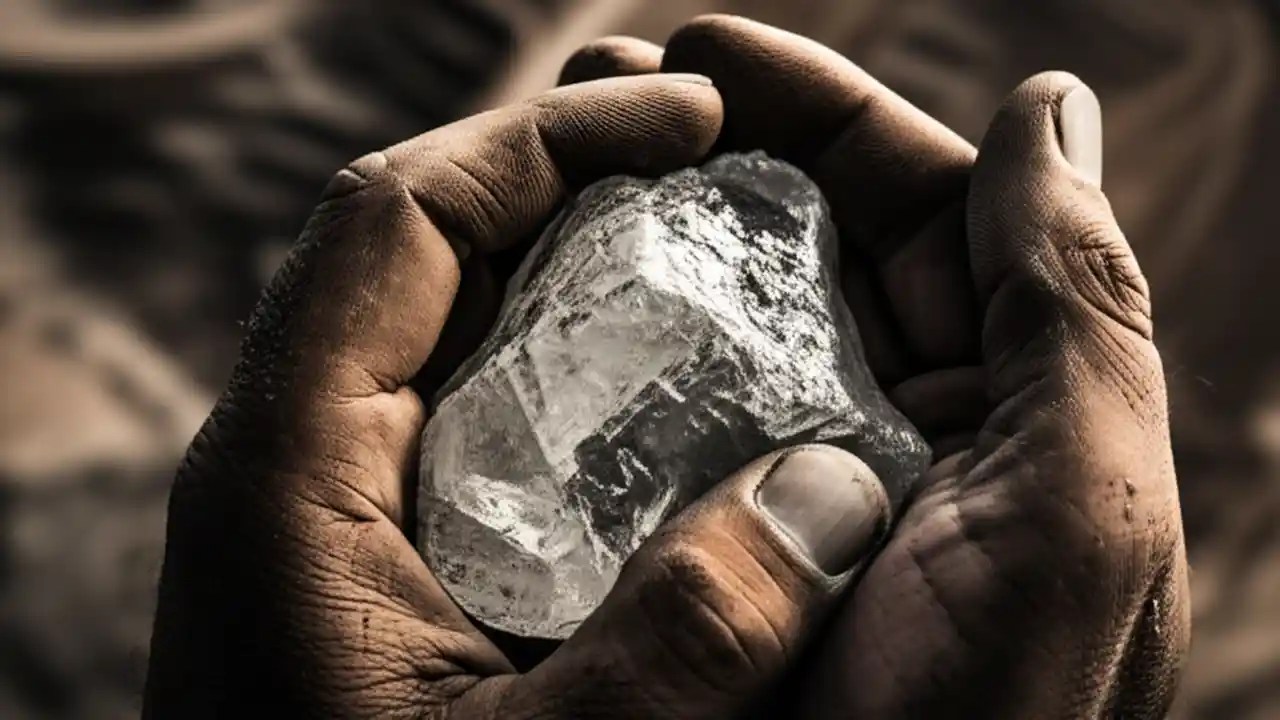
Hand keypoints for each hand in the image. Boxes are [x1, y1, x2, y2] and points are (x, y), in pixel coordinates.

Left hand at [143, 72, 900, 717]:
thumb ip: (677, 654)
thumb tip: (831, 498)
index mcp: (287, 469)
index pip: (399, 213)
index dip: (546, 138)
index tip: (691, 116)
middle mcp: (298, 456)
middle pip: (428, 247)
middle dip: (573, 181)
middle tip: (716, 167)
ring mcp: (337, 501)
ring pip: (458, 325)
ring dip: (580, 273)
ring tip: (709, 254)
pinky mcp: (376, 553)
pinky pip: (478, 413)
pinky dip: (574, 374)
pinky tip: (671, 402)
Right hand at [560, 16, 1189, 718]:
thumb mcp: (1077, 513)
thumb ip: (1073, 306)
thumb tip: (1046, 104)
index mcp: (1008, 415)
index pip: (923, 214)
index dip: (820, 114)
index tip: (706, 49)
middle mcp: (906, 442)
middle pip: (815, 251)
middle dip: (718, 152)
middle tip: (606, 82)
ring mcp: (799, 495)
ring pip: (730, 325)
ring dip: (654, 232)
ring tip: (559, 154)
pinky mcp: (711, 554)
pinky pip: (661, 427)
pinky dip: (610, 353)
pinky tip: (541, 302)